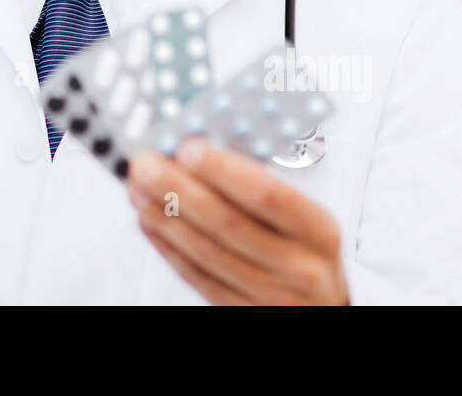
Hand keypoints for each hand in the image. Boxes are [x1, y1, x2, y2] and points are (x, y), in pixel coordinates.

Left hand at [128, 139, 348, 304]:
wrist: (323, 309)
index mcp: (317, 230)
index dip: (224, 170)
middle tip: (146, 165)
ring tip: (138, 191)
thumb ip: (259, 188)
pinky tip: (150, 224)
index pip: (268, 195)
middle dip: (179, 190)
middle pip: (228, 223)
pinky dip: (169, 249)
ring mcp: (272, 296)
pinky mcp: (244, 312)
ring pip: (207, 253)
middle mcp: (299, 266)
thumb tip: (197, 154)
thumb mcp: (304, 219)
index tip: (187, 148)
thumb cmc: (306, 251)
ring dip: (166, 218)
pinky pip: (199, 278)